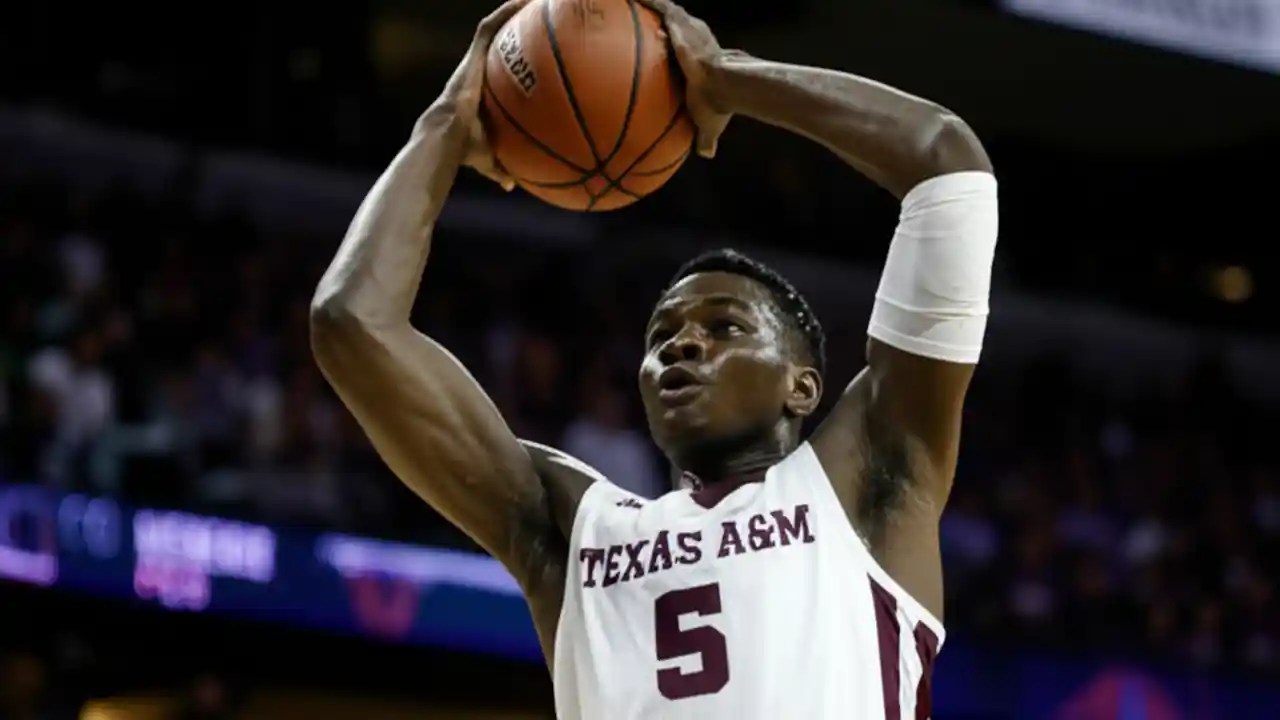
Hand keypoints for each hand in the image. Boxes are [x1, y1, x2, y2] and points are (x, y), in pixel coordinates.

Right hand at [436, 0, 530, 189]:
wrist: (445, 138)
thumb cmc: (463, 150)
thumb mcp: (488, 158)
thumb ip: (500, 167)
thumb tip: (511, 186)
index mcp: (479, 92)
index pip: (496, 72)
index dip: (509, 60)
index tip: (526, 54)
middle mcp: (476, 72)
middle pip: (496, 44)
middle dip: (514, 29)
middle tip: (537, 19)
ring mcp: (473, 62)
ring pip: (494, 29)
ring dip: (511, 13)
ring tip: (534, 0)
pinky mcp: (473, 56)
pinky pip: (491, 27)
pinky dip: (507, 13)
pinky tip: (525, 1)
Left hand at [638, 0, 732, 158]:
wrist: (724, 83)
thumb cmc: (716, 104)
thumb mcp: (707, 123)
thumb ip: (706, 137)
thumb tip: (707, 155)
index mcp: (703, 61)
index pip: (689, 52)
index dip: (679, 50)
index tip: (668, 52)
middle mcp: (697, 40)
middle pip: (678, 28)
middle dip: (667, 26)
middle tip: (652, 29)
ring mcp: (689, 29)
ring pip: (668, 13)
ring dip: (654, 9)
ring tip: (633, 4)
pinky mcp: (680, 22)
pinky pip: (660, 7)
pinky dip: (645, 2)